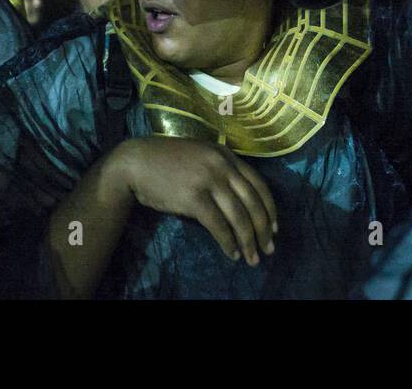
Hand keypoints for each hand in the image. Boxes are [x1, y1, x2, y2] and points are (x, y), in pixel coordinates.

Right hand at [113, 136, 277, 264]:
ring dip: (248, 241)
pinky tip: (232, 253)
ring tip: (252, 258)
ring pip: (238, 216)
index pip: (259, 183)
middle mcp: (221, 165)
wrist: (136, 162)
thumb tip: (240, 202)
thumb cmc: (166, 161)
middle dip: (264, 229)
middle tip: (269, 249)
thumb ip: (221, 170)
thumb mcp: (201, 155)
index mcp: (226, 154)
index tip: (275, 228)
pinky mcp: (193, 197)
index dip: (270, 208)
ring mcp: (208, 180)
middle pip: (253, 202)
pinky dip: (228, 242)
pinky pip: (218, 225)